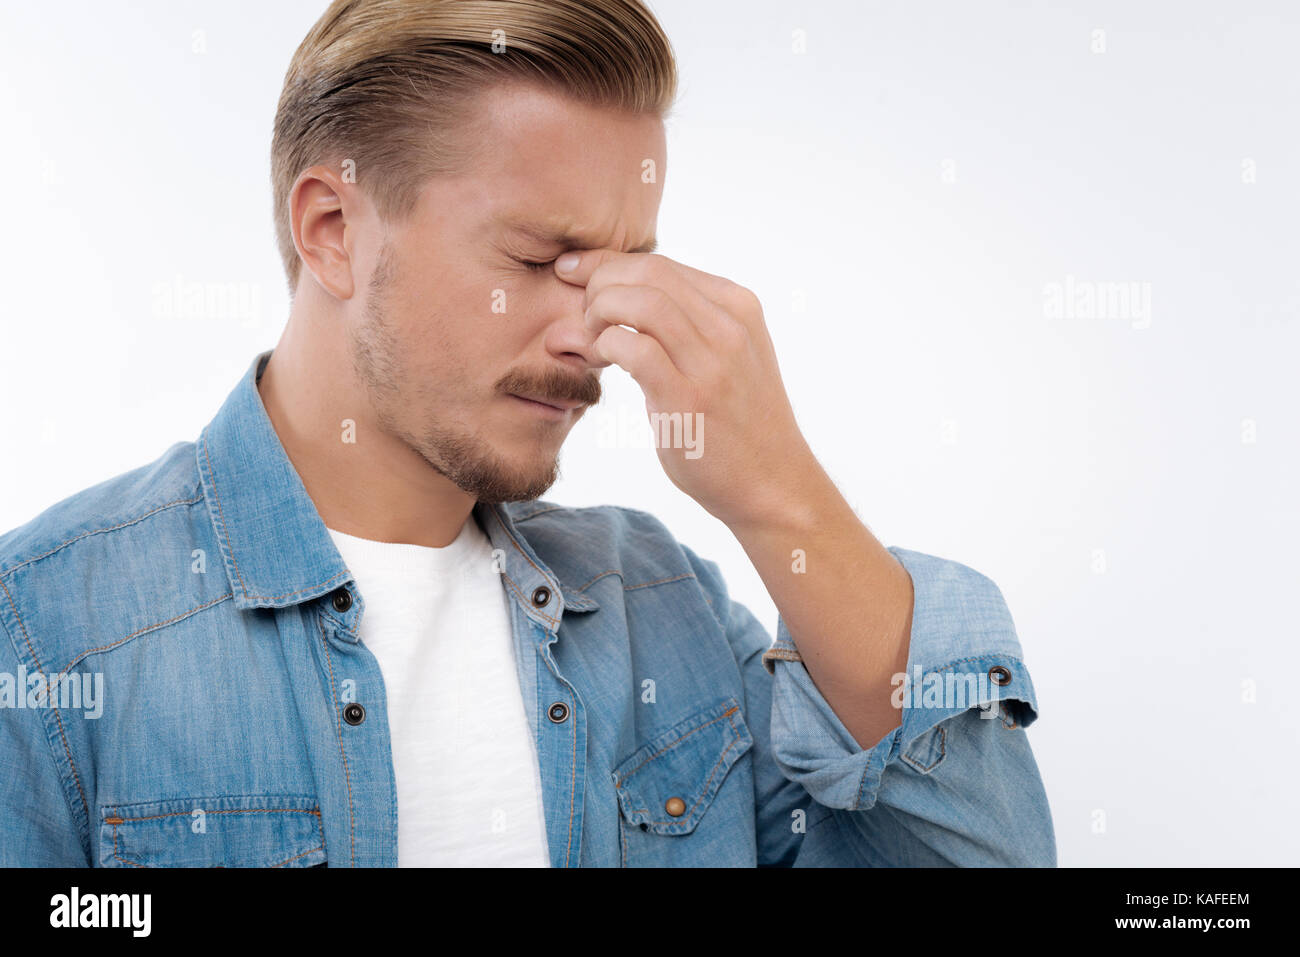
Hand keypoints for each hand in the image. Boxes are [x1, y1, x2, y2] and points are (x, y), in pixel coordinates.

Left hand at [554, 249, 815, 529]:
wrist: (774, 484)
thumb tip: (620, 299)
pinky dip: (606, 345)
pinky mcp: (691, 398)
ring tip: (593, 342)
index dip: (607, 263)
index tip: (572, 272)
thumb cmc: (737, 423)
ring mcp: (714, 361)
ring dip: (600, 313)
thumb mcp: (725, 357)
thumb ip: (685, 326)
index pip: (660, 263)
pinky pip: (635, 348)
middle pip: (648, 271)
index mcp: (738, 306)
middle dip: (599, 284)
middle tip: (582, 316)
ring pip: (641, 301)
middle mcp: (730, 325)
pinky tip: (603, 363)